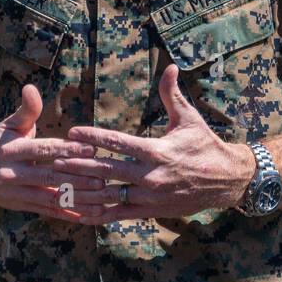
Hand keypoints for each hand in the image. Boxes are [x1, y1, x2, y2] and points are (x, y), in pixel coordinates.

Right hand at [0, 84, 99, 222]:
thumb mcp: (10, 124)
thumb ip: (27, 109)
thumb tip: (31, 88)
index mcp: (11, 151)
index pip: (43, 150)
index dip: (67, 149)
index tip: (91, 148)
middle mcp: (11, 174)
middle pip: (48, 176)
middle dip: (77, 178)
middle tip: (103, 178)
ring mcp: (15, 194)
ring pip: (50, 198)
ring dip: (76, 200)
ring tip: (100, 199)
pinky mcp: (20, 206)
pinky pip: (46, 212)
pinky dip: (67, 215)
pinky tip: (87, 216)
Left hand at [52, 64, 255, 223]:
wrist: (227, 180)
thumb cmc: (205, 145)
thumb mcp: (190, 119)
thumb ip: (172, 95)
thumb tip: (170, 67)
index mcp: (156, 151)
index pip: (118, 142)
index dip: (93, 137)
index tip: (72, 132)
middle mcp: (150, 175)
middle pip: (107, 170)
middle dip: (78, 165)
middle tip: (55, 159)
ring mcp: (149, 196)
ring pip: (108, 195)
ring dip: (83, 192)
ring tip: (60, 187)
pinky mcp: (150, 211)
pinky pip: (119, 214)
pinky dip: (98, 214)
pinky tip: (79, 213)